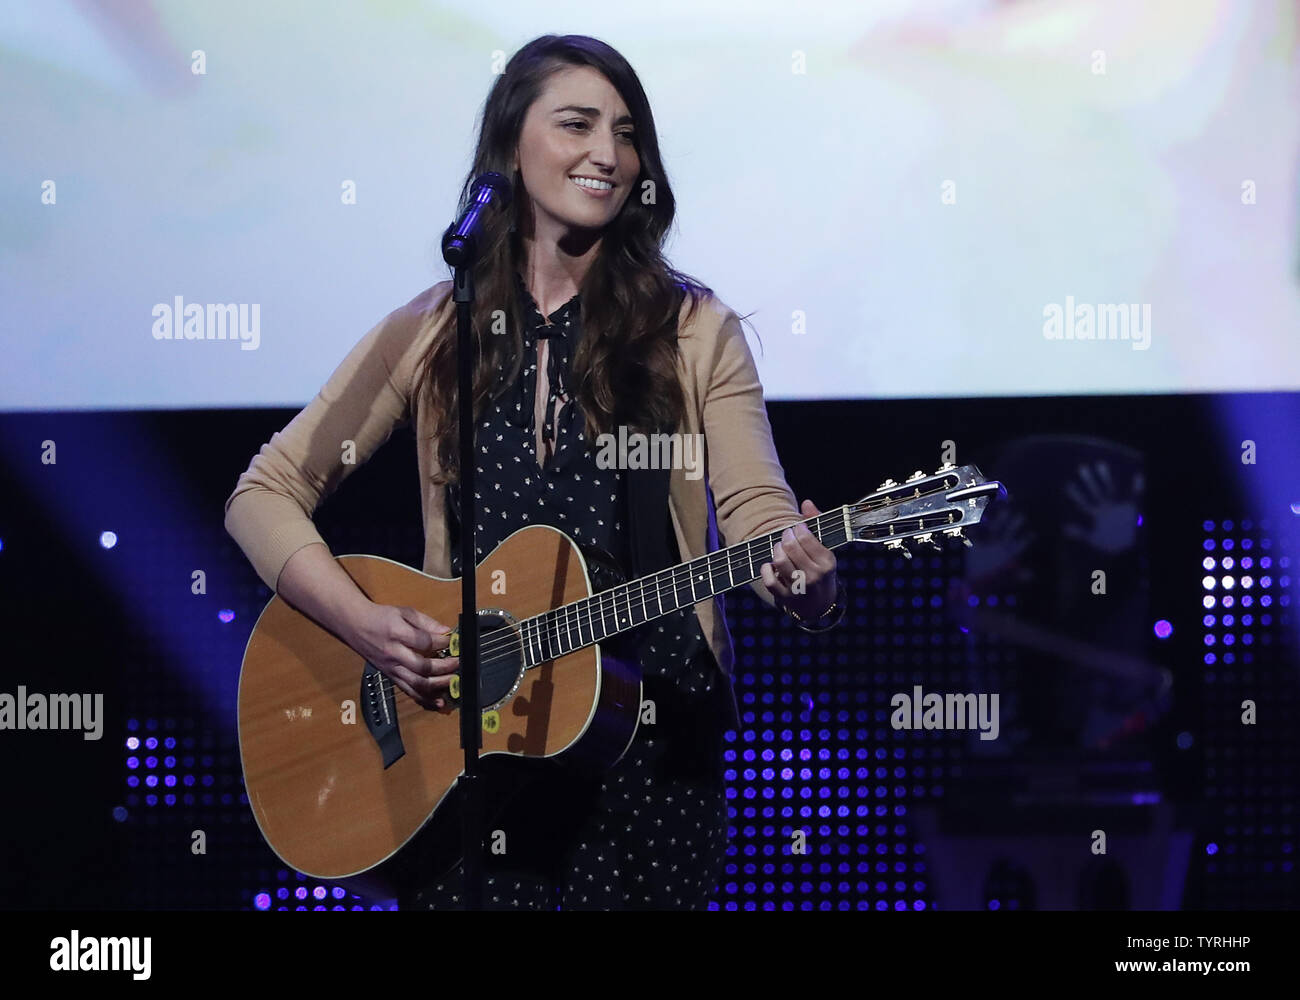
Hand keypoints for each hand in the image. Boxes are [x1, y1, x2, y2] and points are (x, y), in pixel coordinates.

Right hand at [344, 603, 458, 710]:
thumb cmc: (380, 618)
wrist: (355, 626)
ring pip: (416, 684)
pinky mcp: (390, 677)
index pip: (425, 642)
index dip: (443, 643)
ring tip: (453, 683)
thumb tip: (446, 632)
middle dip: (444, 668)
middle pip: (422, 667)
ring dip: (438, 686)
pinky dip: (424, 699)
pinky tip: (438, 701)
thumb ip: (426, 622)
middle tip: (458, 664)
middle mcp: (394, 654)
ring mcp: (391, 668)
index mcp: (397, 633)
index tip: (454, 642)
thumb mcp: (404, 612)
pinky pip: (408, 691)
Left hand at [760, 499, 838, 619]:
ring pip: (779, 561)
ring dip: (776, 550)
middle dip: (785, 537)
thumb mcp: (825, 549)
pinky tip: (771, 566)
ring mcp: (799, 588)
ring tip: (779, 548)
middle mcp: (814, 576)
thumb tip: (807, 502)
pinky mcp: (785, 597)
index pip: (805, 537)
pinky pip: (769, 579)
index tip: (797, 528)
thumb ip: (816, 524)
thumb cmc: (820, 570)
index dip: (797, 528)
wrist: (819, 605)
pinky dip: (766, 569)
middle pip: (790, 547)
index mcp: (827, 562)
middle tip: (786, 537)